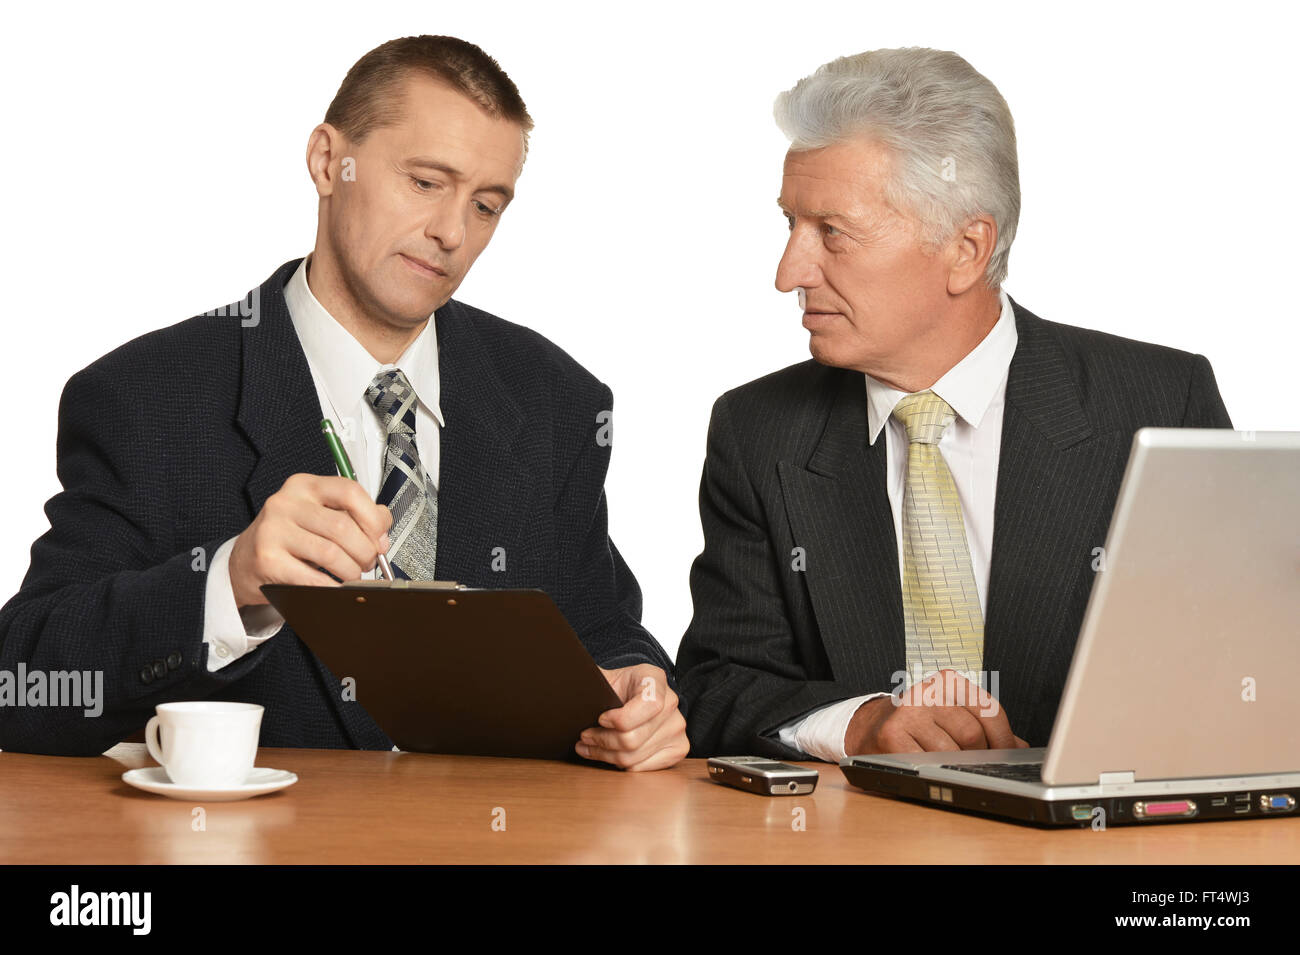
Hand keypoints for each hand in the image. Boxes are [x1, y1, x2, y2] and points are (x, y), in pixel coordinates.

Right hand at [229, 473, 392, 607]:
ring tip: (352, 575)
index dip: (373, 518)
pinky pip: (313, 578)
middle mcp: (285, 503)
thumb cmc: (289, 537)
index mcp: (304, 485)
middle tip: (368, 563)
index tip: (380, 537)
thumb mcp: (319, 516)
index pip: (349, 491)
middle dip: (365, 551)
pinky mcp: (267, 559)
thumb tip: (383, 533)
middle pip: (343, 527)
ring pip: (331, 553)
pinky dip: (332, 587)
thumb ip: (354, 517)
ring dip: (351, 571)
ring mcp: (273, 530)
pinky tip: (336, 587)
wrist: (245, 562)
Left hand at [575, 665, 688, 770]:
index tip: (600, 719)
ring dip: (605, 755)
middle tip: (584, 737)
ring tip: (590, 747)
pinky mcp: (678, 748)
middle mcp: (672, 702)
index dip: (620, 719)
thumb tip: (564, 682)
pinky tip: (607, 755)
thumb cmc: (615, 688)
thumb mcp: (601, 677)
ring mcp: (677, 727)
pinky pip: (643, 768)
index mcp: (655, 679)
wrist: (633, 696)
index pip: (648, 706)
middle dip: (602, 740)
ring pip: (634, 757)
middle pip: (633, 738)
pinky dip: (619, 765)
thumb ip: (587, 680)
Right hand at [844, 668, 1029, 754]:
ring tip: (943, 764)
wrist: (867, 728)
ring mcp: (907, 712)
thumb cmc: (918, 726)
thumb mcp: (953, 718)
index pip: (989, 710)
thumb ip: (987, 729)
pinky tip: (925, 766)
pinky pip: (928, 763)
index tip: (1004, 755)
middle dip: (978, 756)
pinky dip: (933, 771)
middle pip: (973, 734)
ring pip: (952, 751)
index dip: (1003, 739)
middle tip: (970, 765)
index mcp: (947, 681)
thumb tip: (1021, 747)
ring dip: (953, 766)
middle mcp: (927, 691)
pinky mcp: (892, 735)